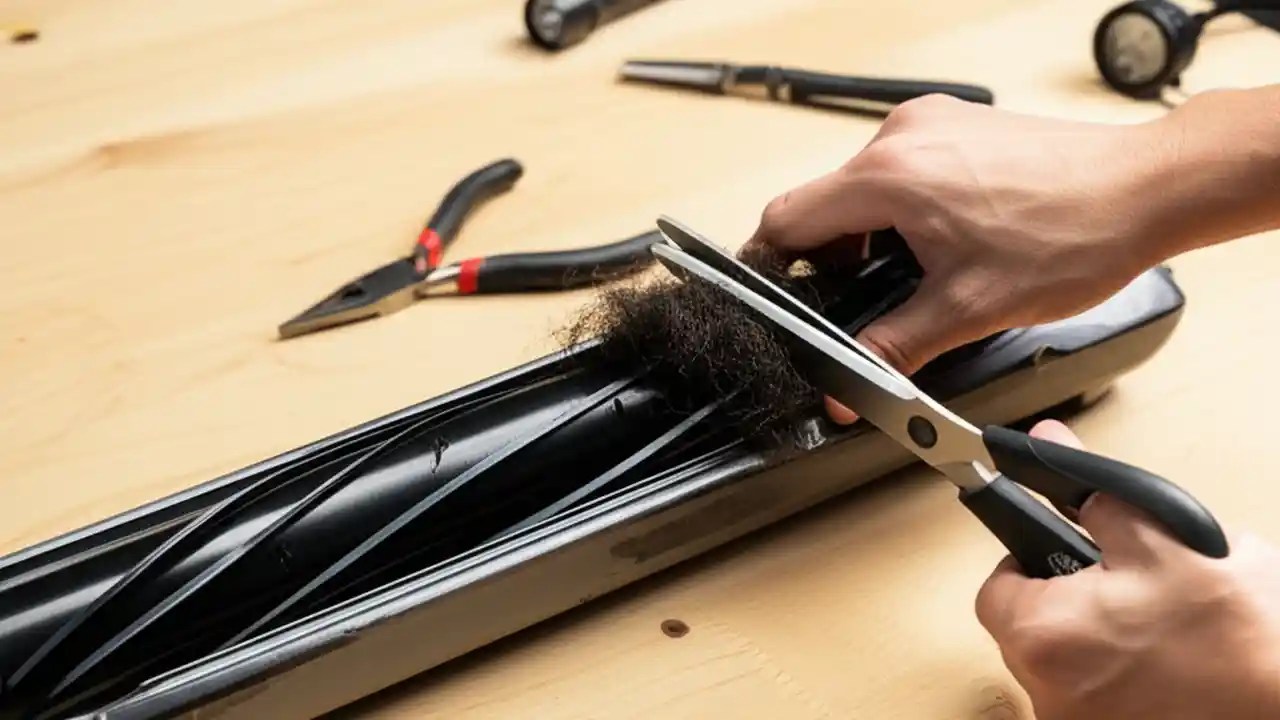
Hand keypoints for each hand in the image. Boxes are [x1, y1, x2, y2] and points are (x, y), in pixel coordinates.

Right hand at [747, 95, 1185, 422]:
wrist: (1145, 191)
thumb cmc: (1072, 236)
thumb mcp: (968, 309)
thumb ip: (892, 350)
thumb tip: (849, 389)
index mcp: (888, 176)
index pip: (786, 219)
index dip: (768, 266)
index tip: (772, 297)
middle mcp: (901, 136)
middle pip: (822, 204)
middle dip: (829, 260)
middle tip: (856, 304)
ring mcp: (932, 123)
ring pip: (861, 187)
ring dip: (867, 234)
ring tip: (911, 275)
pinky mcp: (958, 125)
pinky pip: (900, 168)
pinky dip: (899, 208)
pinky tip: (938, 243)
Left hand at [976, 420, 1279, 719]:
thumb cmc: (1236, 630)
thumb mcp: (1160, 538)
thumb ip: (1089, 492)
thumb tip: (1046, 443)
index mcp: (1042, 635)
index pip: (996, 588)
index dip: (1028, 560)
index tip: (1064, 552)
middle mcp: (1046, 691)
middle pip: (1028, 627)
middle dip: (1067, 598)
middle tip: (1122, 584)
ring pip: (1064, 662)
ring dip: (1096, 637)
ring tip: (1154, 621)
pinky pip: (1096, 693)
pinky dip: (1120, 672)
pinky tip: (1164, 658)